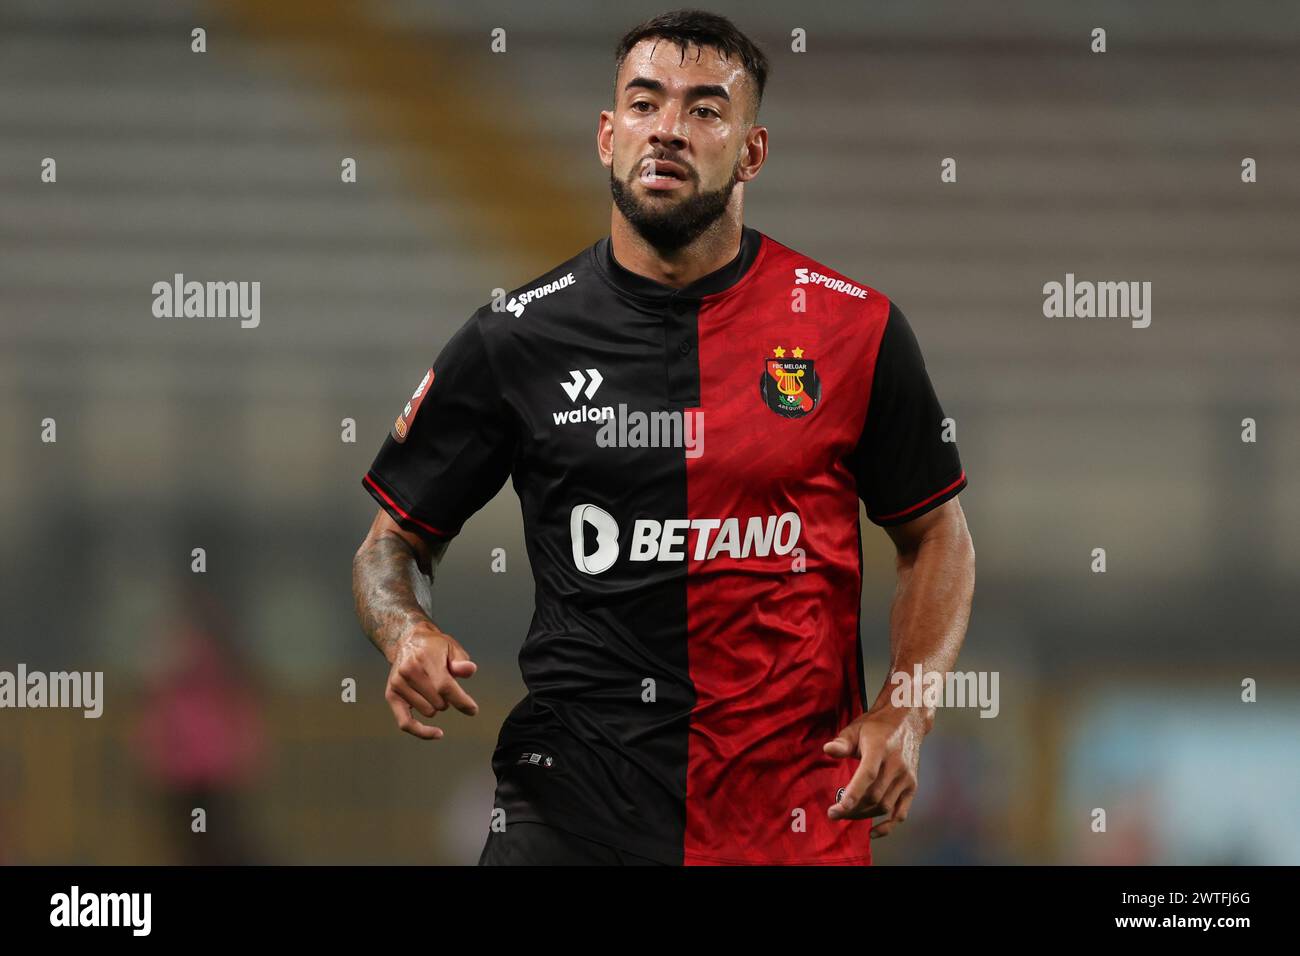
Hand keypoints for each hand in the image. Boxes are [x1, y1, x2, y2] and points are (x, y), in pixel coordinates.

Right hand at [383, 621, 478, 739]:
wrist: (407, 641)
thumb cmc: (434, 647)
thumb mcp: (452, 648)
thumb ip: (462, 662)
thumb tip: (469, 671)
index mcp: (424, 658)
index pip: (444, 686)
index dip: (461, 701)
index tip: (473, 710)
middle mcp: (408, 671)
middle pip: (438, 702)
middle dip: (448, 699)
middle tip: (445, 684)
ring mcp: (398, 684)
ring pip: (428, 712)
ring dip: (436, 706)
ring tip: (433, 689)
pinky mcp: (391, 695)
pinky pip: (406, 723)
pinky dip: (422, 732)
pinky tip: (438, 733)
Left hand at [822, 708, 923, 837]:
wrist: (907, 721)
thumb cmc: (876, 726)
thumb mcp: (856, 728)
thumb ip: (842, 742)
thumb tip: (828, 750)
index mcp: (880, 748)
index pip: (867, 775)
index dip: (853, 794)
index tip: (837, 809)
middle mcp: (896, 765)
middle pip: (873, 796)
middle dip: (852, 809)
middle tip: (834, 813)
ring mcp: (906, 777)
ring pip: (884, 806)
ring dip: (864, 815)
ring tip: (847, 814)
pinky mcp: (912, 786)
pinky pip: (901, 813)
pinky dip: (888, 826)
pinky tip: (873, 832)